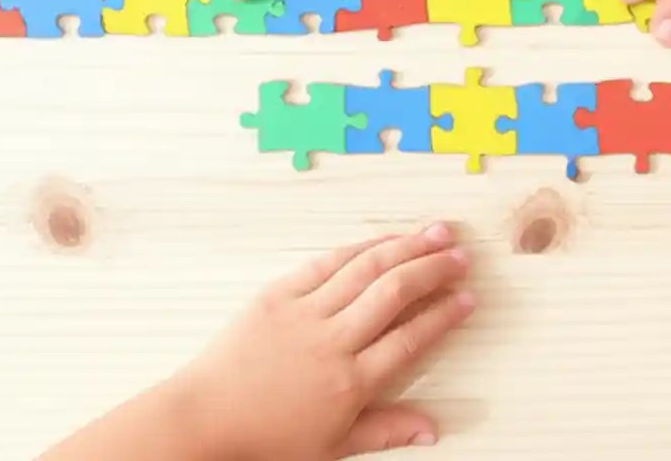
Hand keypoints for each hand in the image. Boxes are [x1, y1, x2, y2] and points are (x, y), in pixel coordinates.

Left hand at [39, 223, 473, 460]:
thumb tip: (432, 428)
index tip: (468, 298)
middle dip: (434, 271)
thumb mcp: (331, 447)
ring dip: (406, 247)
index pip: (411, 340)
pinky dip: (359, 248)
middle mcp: (332, 342)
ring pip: (365, 270)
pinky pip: (325, 264)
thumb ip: (386, 431)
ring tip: (436, 233)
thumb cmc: (263, 439)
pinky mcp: (276, 296)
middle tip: (462, 257)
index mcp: (350, 383)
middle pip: (395, 294)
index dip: (444, 316)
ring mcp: (304, 314)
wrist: (202, 421)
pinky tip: (383, 239)